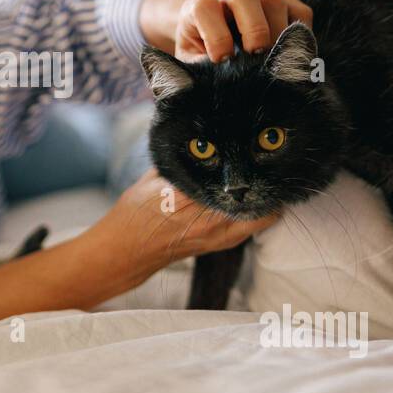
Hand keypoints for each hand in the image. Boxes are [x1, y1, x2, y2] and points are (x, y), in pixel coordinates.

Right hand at [87, 168, 276, 286]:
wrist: (127, 250)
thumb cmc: (134, 214)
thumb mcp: (151, 178)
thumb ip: (178, 162)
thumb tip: (199, 142)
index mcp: (186, 196)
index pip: (227, 176)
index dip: (241, 161)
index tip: (250, 150)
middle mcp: (205, 218)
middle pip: (250, 195)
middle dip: (260, 179)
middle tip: (265, 163)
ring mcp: (215, 235)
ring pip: (259, 214)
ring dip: (264, 197)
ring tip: (265, 180)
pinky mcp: (220, 244)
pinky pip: (253, 227)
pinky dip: (259, 213)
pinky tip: (254, 199)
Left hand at [140, 0, 313, 63]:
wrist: (213, 19)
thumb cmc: (200, 44)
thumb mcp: (191, 58)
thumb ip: (200, 68)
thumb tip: (220, 84)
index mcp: (198, 5)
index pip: (205, 8)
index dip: (216, 35)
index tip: (223, 60)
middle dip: (253, 27)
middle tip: (256, 54)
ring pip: (275, 2)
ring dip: (278, 35)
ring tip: (273, 61)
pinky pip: (301, 13)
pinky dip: (299, 35)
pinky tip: (288, 53)